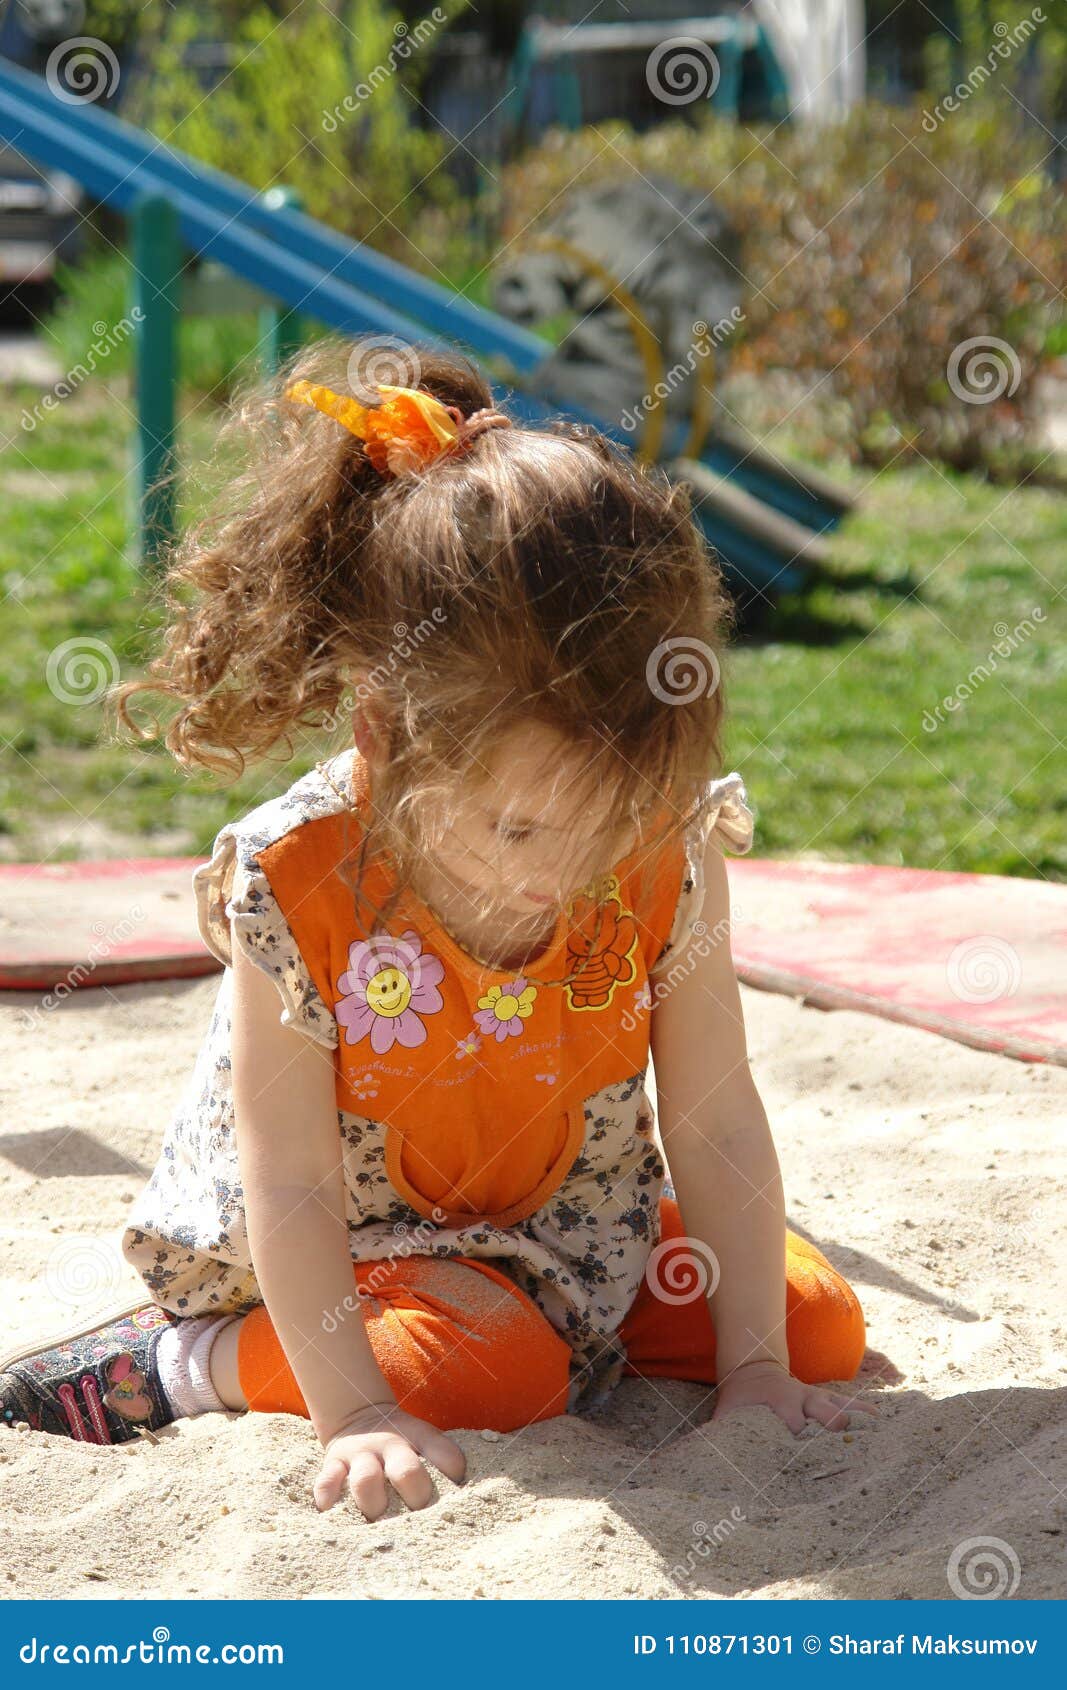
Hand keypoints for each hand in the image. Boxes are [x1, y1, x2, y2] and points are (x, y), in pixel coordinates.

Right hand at [314, 1402, 466, 1518]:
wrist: (360, 1416)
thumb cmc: (402, 1444)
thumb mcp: (425, 1441)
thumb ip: (442, 1463)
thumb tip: (464, 1501)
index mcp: (419, 1438)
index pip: (445, 1455)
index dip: (454, 1476)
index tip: (457, 1498)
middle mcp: (390, 1444)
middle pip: (407, 1471)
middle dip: (415, 1499)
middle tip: (418, 1520)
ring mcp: (360, 1454)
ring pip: (366, 1482)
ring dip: (374, 1506)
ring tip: (378, 1522)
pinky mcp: (333, 1463)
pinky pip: (327, 1482)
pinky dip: (329, 1499)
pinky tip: (334, 1513)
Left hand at [712, 1358, 876, 1434]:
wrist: (753, 1371)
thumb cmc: (741, 1404)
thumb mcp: (727, 1416)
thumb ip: (719, 1435)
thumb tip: (698, 1459)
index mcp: (779, 1403)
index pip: (792, 1420)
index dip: (797, 1431)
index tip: (804, 1445)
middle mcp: (803, 1399)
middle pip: (824, 1410)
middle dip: (834, 1424)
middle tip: (849, 1441)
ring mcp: (818, 1398)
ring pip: (841, 1404)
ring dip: (858, 1419)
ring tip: (880, 1433)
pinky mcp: (828, 1398)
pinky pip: (850, 1402)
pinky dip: (866, 1412)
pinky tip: (883, 1421)